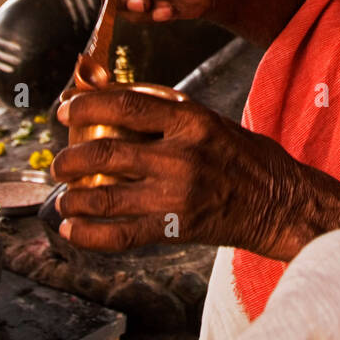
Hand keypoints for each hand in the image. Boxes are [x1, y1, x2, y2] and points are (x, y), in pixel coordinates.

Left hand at [51, 85, 314, 257]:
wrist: (279, 201)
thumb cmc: (244, 158)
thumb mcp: (210, 121)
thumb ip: (167, 115)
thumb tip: (115, 106)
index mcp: (191, 121)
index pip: (126, 106)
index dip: (87, 106)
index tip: (65, 111)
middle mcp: (181, 156)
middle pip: (106, 153)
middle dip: (70, 159)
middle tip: (60, 162)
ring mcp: (177, 194)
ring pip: (106, 196)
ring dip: (73, 197)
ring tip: (64, 197)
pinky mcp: (176, 227)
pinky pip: (121, 234)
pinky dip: (89, 234)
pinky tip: (73, 229)